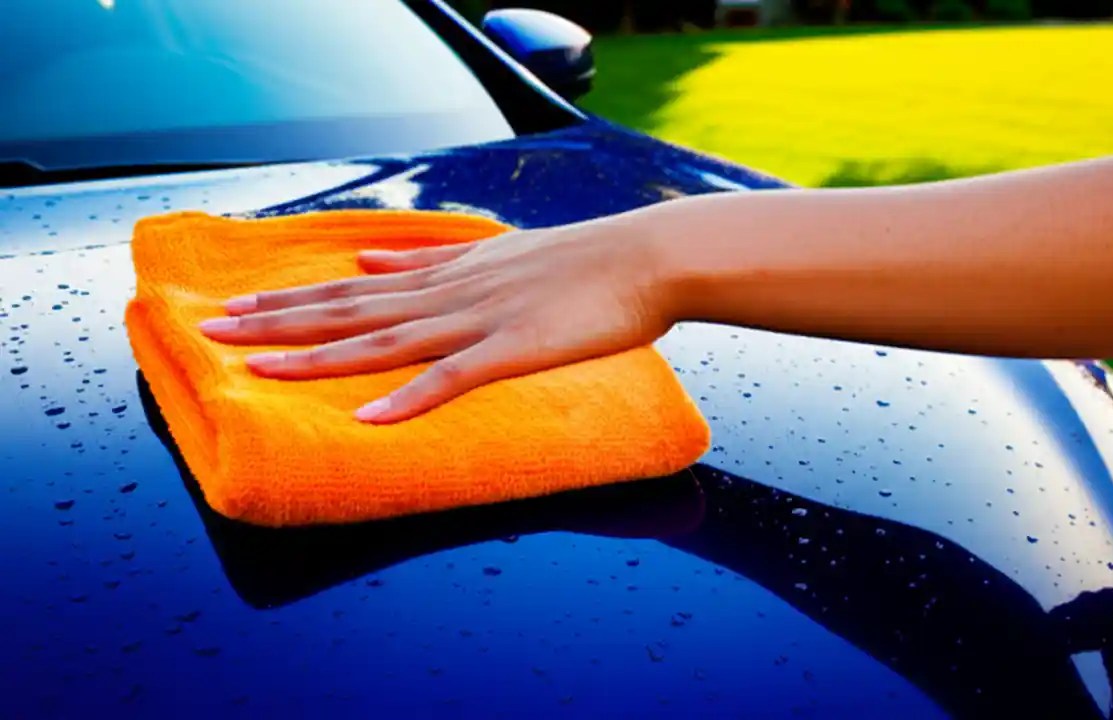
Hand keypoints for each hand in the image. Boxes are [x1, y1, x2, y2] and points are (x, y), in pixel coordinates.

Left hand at [198, 218, 674, 423]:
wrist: (645, 257)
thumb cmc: (581, 261)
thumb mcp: (492, 252)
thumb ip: (427, 262)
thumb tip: (368, 261)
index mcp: (445, 275)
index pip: (353, 290)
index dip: (291, 302)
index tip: (235, 308)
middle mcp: (449, 294)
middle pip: (351, 313)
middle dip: (279, 324)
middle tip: (212, 330)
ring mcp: (479, 320)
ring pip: (386, 343)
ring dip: (321, 357)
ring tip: (260, 368)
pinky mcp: (515, 349)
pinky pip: (453, 379)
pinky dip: (408, 398)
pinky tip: (367, 418)